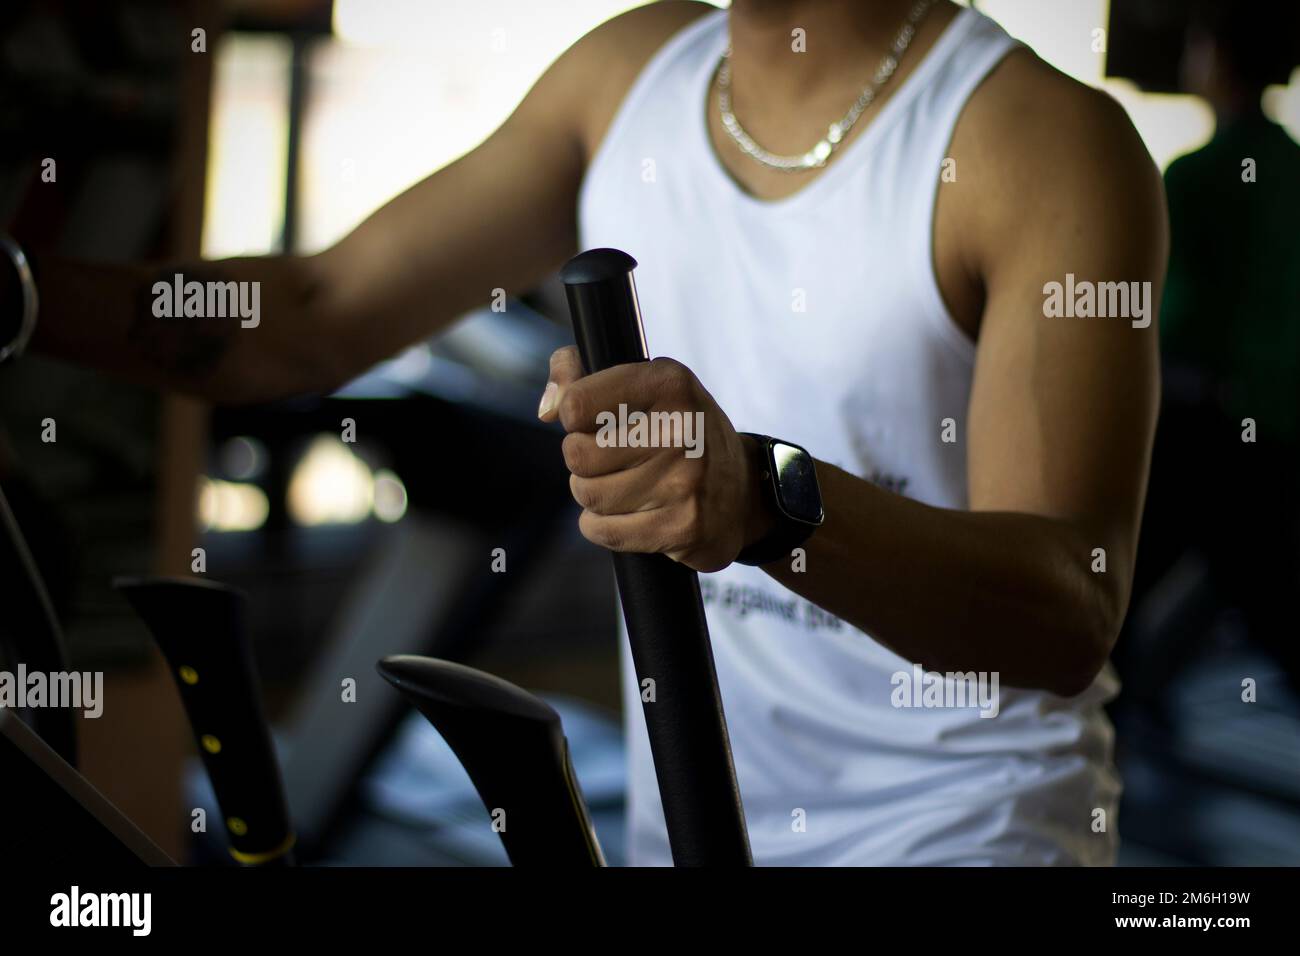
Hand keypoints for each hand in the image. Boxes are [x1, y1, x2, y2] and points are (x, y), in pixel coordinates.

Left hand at [538, 346, 770, 571]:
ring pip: (587, 495)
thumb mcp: (645, 385)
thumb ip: (580, 376)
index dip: (574, 418)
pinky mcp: (682, 526)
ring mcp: (684, 481)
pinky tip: (628, 514)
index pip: (576, 405)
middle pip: (576, 455)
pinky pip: (603, 530)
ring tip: (622, 486)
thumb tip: (546, 409)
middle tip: (610, 460)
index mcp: (669, 383)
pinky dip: (602, 526)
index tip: (595, 423)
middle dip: (583, 461)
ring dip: (592, 495)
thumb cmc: (678, 432)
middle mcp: (680, 429)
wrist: (743, 491)